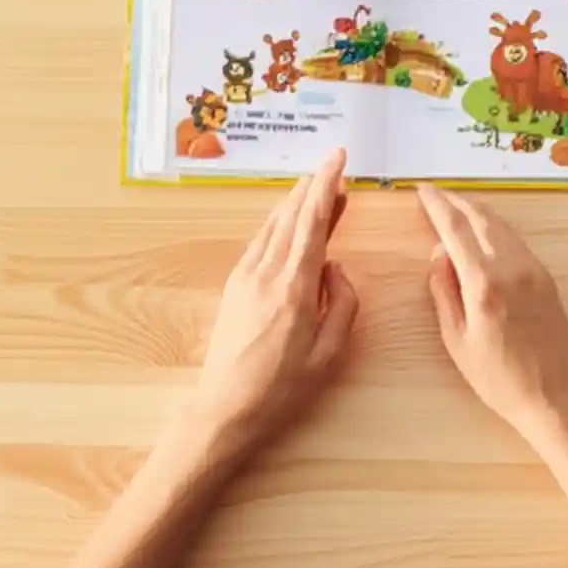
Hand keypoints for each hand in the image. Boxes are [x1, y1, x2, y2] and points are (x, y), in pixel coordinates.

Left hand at [191, 148, 358, 457]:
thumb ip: (342, 303)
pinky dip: (279, 223)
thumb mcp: (330, 351)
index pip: (314, 222)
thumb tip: (336, 268)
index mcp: (295, 286)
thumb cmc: (283, 386)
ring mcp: (246, 277)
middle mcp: (267, 272)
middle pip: (292, 215)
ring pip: (274, 225)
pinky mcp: (235, 286)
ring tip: (314, 185)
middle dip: (313, 186)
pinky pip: (261, 242)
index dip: (327, 186)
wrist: (226, 407)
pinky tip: (287, 220)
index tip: (338, 160)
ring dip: (295, 202)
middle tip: (332, 164)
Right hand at [418, 184, 567, 438]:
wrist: (555, 396)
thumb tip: (437, 253)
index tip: (422, 190)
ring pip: (502, 226)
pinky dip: (495, 228)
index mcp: (484, 283)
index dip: (437, 205)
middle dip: (456, 202)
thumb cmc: (498, 378)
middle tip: (435, 194)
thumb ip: (444, 292)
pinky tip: (484, 233)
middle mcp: (512, 267)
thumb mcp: (457, 340)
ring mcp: (534, 270)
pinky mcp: (546, 278)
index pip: (456, 229)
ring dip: (477, 212)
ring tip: (456, 207)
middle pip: (481, 218)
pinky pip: (516, 241)